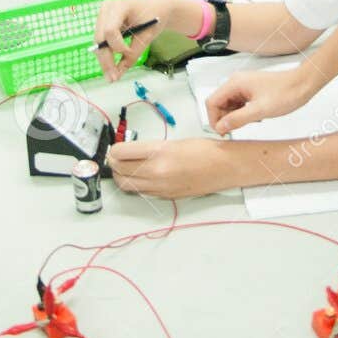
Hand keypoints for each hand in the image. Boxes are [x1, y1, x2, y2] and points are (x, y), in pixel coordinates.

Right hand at [92, 0, 177, 80]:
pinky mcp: (102, 23)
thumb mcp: (147, 36)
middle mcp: (107, 9)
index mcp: (120, 6)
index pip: (110, 30)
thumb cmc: (154, 18)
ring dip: (104, 60)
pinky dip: (106, 55)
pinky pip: (101, 42)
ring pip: (98, 42)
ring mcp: (102, 15)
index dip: (118, 46)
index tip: (129, 54)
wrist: (156, 9)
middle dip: (106, 59)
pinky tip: (110, 68)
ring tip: (112, 77)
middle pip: (100, 38)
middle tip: (112, 78)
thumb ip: (132, 54)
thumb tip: (118, 74)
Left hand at [110, 138, 233, 198]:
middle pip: (119, 170)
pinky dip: (135, 184)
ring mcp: (161, 187)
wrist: (224, 167)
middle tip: (115, 157)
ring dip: (120, 176)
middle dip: (113, 163)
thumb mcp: (173, 141)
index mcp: (159, 152)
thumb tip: (129, 152)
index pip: (120, 153)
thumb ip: (149, 148)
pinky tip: (140, 176)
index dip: (114, 150)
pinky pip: (141, 192)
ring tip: (124, 168)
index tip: (115, 148)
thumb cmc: (204, 150)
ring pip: (126, 185)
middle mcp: (157, 172)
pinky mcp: (165, 196)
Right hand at [206, 64, 316, 134]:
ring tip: (249, 123)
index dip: (214, 119)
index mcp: (235, 83)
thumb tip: (220, 127)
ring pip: (228, 105)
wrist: (302, 84)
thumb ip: (238, 119)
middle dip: (224, 119)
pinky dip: (242, 113)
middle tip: (235, 131)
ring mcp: (243, 86)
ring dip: (234, 117)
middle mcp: (236, 82)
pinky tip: (254, 118)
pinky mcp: (251, 90)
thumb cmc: (285, 93)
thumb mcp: (260, 110)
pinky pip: (238, 104)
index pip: (211, 102)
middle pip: (218, 104)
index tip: (223, 132)